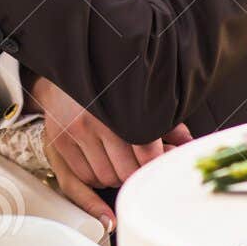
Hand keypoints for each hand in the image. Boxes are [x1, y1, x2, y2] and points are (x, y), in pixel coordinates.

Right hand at [33, 76, 190, 192]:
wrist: (66, 67)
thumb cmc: (109, 83)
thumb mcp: (140, 96)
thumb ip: (165, 122)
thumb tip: (187, 144)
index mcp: (119, 108)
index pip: (146, 155)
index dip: (156, 164)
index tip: (159, 162)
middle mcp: (94, 120)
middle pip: (126, 172)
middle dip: (136, 172)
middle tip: (139, 162)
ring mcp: (73, 131)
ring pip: (105, 177)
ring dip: (115, 176)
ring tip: (119, 159)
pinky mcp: (59, 140)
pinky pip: (83, 177)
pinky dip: (96, 176)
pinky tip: (102, 161)